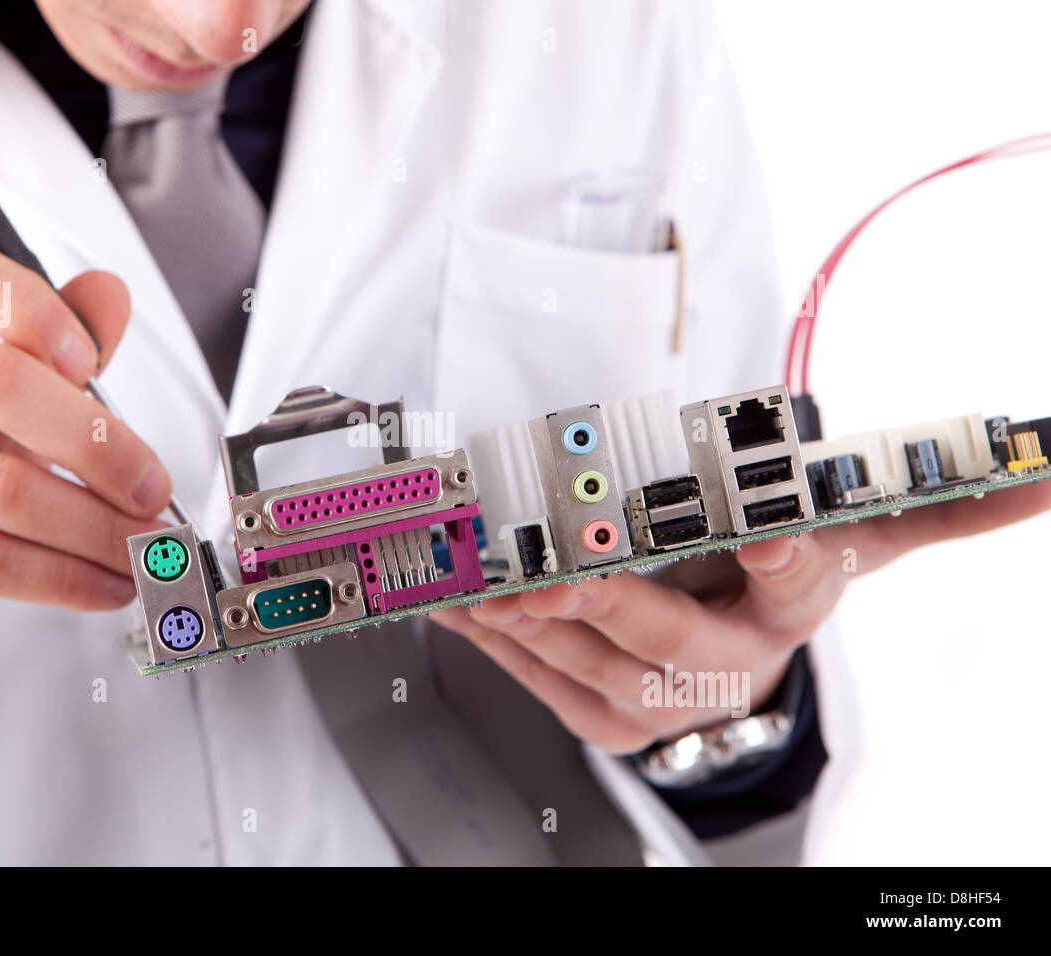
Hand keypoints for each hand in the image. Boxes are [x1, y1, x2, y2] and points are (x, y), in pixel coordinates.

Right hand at [0, 236, 173, 697]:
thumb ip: (50, 348)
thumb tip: (109, 294)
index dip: (30, 305)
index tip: (88, 361)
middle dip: (98, 440)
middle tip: (151, 485)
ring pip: (3, 489)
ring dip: (98, 527)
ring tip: (147, 547)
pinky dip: (68, 576)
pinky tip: (108, 582)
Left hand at [431, 481, 1050, 753]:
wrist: (729, 650)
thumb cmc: (774, 572)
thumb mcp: (845, 534)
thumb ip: (927, 505)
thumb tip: (1046, 474)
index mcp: (793, 606)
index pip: (803, 582)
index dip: (785, 554)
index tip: (768, 525)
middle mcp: (735, 664)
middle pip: (675, 638)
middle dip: (613, 602)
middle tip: (558, 569)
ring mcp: (668, 703)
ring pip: (596, 669)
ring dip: (535, 627)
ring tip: (487, 584)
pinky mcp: (609, 722)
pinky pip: (547, 690)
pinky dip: (501, 648)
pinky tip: (465, 607)